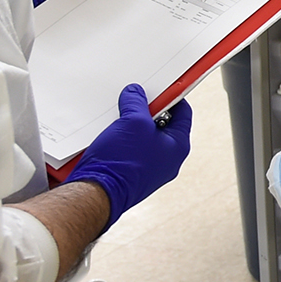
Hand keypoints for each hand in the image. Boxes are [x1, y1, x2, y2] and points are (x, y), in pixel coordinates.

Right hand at [66, 84, 193, 230]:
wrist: (96, 194)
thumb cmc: (121, 162)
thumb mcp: (133, 122)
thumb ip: (137, 102)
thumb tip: (136, 92)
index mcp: (178, 147)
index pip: (183, 113)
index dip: (171, 97)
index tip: (159, 87)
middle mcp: (167, 160)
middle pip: (161, 125)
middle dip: (146, 111)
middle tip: (133, 101)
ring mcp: (149, 169)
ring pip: (143, 138)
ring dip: (130, 125)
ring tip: (117, 117)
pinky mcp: (130, 174)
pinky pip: (129, 150)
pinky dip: (120, 140)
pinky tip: (108, 134)